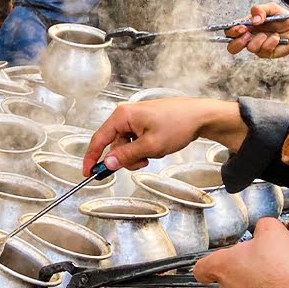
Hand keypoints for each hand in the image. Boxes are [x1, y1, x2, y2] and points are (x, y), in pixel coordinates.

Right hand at [81, 98, 246, 174]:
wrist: (200, 116)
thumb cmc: (178, 124)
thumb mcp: (151, 146)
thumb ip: (127, 156)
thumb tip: (108, 163)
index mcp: (122, 116)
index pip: (99, 139)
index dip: (92, 158)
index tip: (88, 172)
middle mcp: (125, 115)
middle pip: (115, 145)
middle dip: (127, 158)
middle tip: (143, 162)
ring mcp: (135, 119)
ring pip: (127, 145)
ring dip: (138, 155)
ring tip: (155, 152)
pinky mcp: (144, 123)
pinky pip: (136, 141)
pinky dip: (145, 149)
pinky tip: (158, 147)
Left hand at [193, 218, 288, 287]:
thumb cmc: (280, 264)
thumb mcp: (270, 229)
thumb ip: (261, 226)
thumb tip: (265, 227)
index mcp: (223, 265)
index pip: (200, 269)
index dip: (205, 266)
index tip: (209, 264)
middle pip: (222, 286)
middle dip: (234, 276)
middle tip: (249, 265)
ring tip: (268, 276)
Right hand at [224, 2, 288, 58]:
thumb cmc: (281, 18)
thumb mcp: (271, 8)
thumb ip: (260, 9)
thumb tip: (254, 19)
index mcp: (245, 27)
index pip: (230, 32)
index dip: (231, 31)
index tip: (241, 27)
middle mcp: (248, 38)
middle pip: (232, 47)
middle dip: (238, 41)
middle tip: (248, 35)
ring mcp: (256, 47)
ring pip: (250, 48)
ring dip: (260, 39)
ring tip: (267, 33)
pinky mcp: (266, 54)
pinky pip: (264, 50)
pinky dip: (271, 41)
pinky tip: (276, 38)